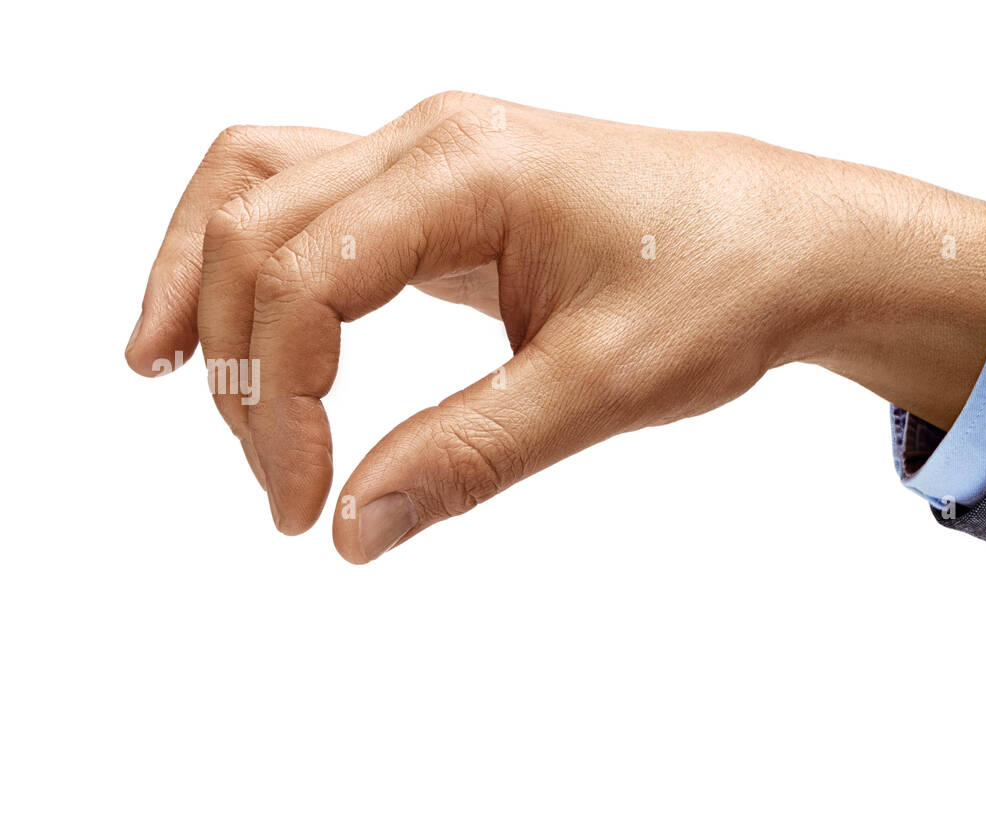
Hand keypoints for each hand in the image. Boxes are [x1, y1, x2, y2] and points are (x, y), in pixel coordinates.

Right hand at [125, 92, 985, 561]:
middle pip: (251, 228)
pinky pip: (308, 202)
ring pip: (258, 192)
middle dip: (238, 366)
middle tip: (279, 488)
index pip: (300, 280)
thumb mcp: (601, 388)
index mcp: (463, 171)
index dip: (279, 408)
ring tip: (168, 374)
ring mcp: (432, 155)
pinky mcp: (444, 190)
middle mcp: (428, 140)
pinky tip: (238, 325)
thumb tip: (352, 532)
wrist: (795, 241)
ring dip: (209, 287)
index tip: (305, 510)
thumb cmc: (722, 289)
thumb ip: (469, 455)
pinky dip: (255, 261)